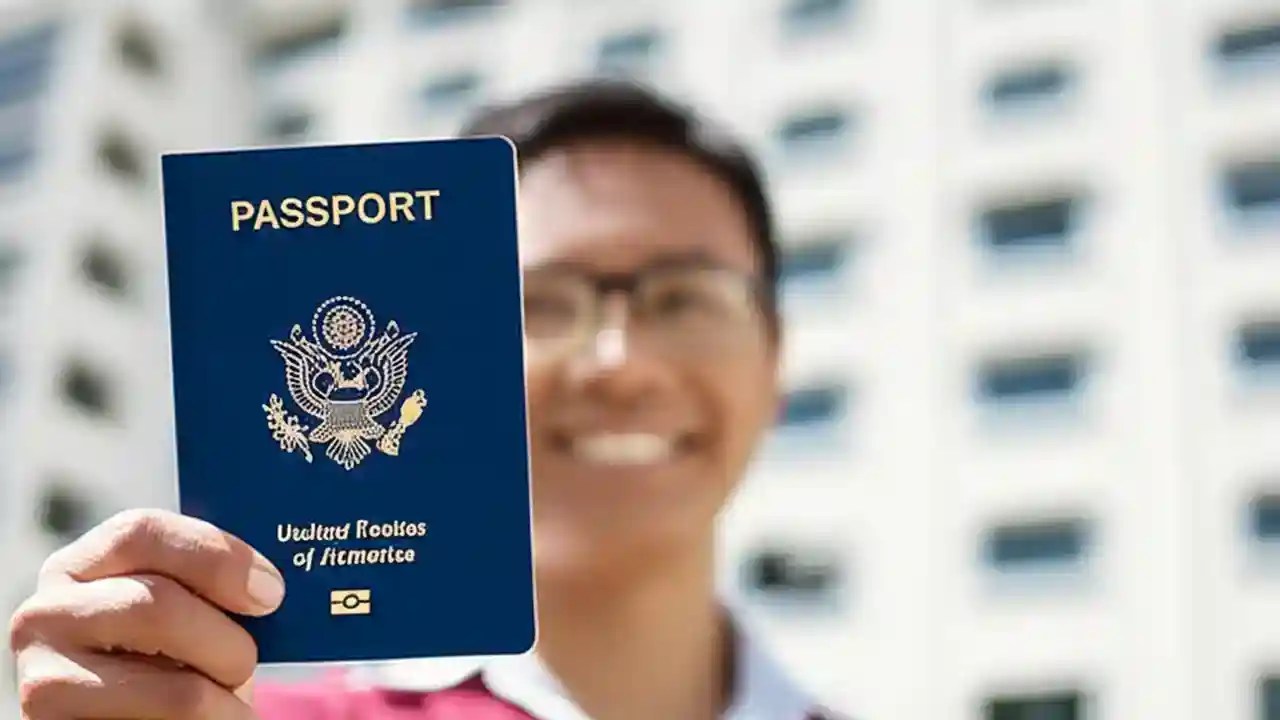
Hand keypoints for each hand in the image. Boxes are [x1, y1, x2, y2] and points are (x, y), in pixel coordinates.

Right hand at [8, 508, 284, 718]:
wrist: (127, 718)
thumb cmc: (166, 661)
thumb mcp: (177, 611)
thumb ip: (206, 589)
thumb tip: (272, 589)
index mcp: (81, 565)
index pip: (142, 532)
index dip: (216, 557)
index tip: (271, 592)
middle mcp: (46, 613)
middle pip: (156, 606)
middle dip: (228, 642)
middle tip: (249, 665)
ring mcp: (44, 678)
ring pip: (174, 691)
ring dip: (224, 705)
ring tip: (233, 709)